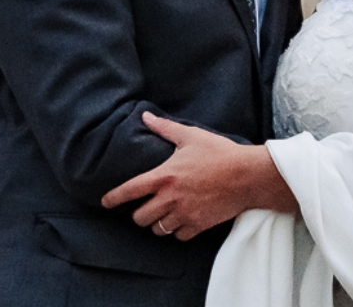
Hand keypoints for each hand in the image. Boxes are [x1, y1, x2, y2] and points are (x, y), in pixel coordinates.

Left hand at [100, 112, 297, 239]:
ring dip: (157, 223)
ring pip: (158, 229)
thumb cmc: (220, 153)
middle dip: (139, 214)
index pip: (129, 191)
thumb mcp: (191, 136)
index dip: (113, 198)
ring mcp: (184, 214)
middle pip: (140, 217)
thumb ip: (165, 128)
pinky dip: (177, 231)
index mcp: (165, 176)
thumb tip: (145, 117)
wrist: (248, 176)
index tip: (105, 202)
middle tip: (145, 207)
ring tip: (162, 215)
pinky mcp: (199, 224)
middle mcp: (170, 198)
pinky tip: (181, 221)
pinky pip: (178, 236)